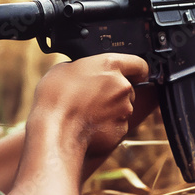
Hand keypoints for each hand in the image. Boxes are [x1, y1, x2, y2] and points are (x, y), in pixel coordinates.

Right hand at [31, 53, 149, 157]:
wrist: (55, 130)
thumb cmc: (56, 98)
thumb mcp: (65, 68)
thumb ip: (85, 67)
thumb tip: (86, 72)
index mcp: (110, 65)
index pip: (139, 64)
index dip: (134, 70)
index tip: (131, 74)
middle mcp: (122, 86)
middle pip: (128, 88)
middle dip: (115, 92)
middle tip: (93, 96)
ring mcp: (124, 110)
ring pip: (123, 108)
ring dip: (110, 109)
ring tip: (87, 112)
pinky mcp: (121, 130)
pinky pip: (117, 125)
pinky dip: (106, 126)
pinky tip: (88, 125)